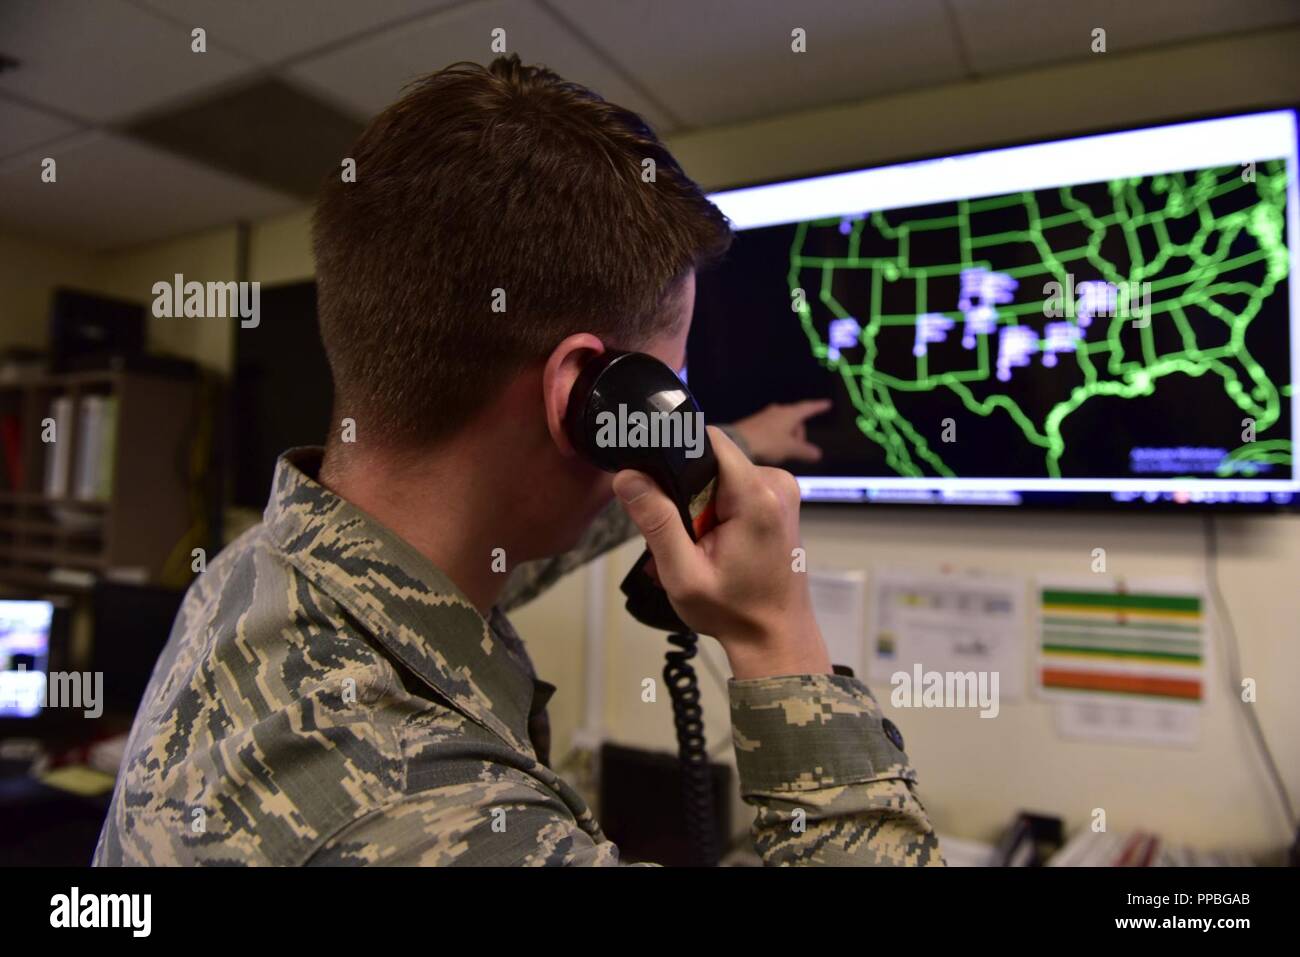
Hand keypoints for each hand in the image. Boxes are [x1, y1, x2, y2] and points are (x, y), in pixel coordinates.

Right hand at [613, 427, 830, 679]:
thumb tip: (626, 476)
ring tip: (695, 542)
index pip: (709, 440)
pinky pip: (736, 485)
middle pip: (713, 458)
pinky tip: (712, 540)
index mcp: (757, 496)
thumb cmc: (733, 612)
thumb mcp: (683, 574)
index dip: (676, 453)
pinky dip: (717, 507)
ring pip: (721, 473)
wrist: (776, 638)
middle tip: (680, 533)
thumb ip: (656, 522)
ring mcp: (782, 491)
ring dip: (700, 501)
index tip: (655, 484)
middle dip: (686, 488)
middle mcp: (777, 483)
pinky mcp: (780, 501)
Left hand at [729, 399, 831, 464]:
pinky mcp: (755, 423)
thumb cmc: (767, 443)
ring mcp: (765, 416)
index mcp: (790, 413)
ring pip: (784, 426)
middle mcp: (778, 411)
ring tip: (782, 452)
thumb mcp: (790, 449)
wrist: (737, 443)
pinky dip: (776, 438)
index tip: (827, 404)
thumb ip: (805, 451)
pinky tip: (770, 450)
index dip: (818, 407)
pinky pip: (772, 430)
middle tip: (797, 450)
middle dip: (799, 435)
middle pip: (796, 420)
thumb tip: (817, 454)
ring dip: (788, 438)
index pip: (808, 408)